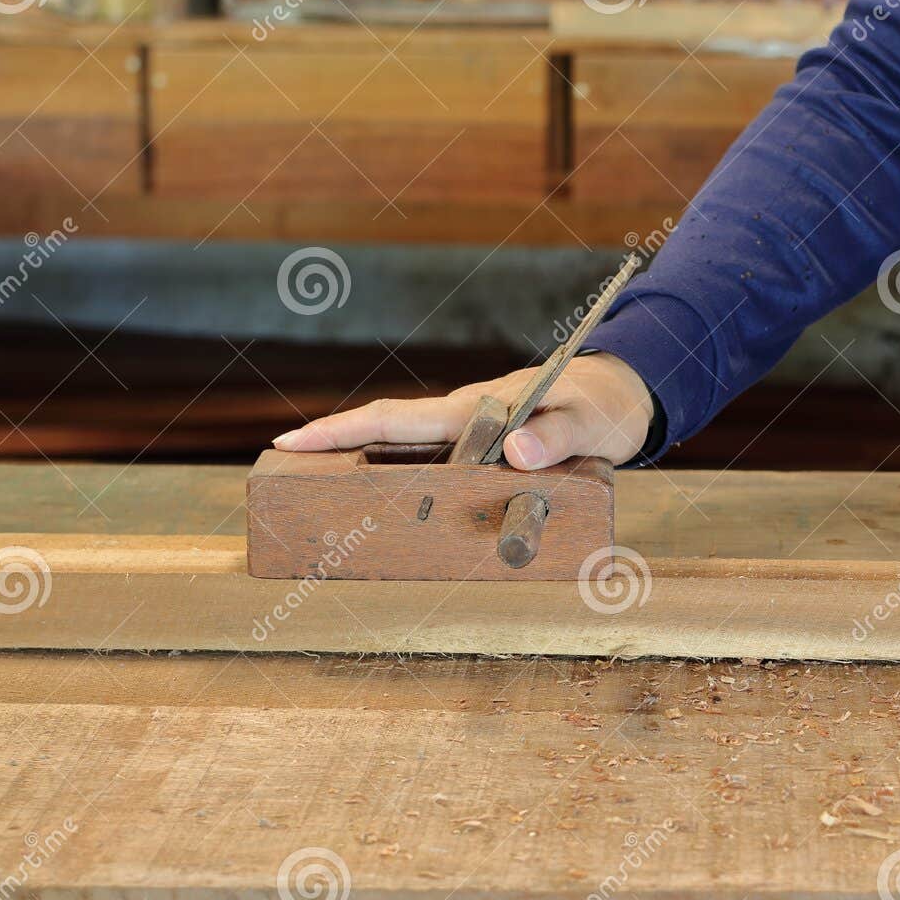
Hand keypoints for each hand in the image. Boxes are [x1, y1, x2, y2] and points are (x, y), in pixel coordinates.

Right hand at [271, 352, 655, 468]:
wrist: (621, 394)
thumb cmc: (602, 405)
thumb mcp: (589, 422)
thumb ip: (555, 436)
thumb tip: (512, 454)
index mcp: (477, 409)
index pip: (396, 418)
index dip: (341, 429)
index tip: (289, 441)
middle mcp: (464, 420)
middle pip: (386, 436)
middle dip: (333, 448)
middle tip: (279, 469)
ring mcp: (471, 434)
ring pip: (407, 453)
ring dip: (366, 468)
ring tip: (319, 498)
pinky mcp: (485, 449)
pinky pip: (436, 465)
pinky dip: (407, 481)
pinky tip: (388, 505)